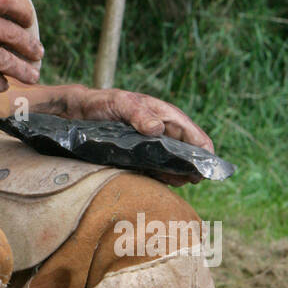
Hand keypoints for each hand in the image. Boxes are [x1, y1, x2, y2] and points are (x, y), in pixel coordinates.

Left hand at [48, 85, 213, 185]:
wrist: (80, 112)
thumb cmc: (103, 102)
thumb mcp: (121, 103)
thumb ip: (139, 114)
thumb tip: (157, 129)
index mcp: (166, 116)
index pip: (194, 135)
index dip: (204, 152)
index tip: (206, 168)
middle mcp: (164, 132)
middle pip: (188, 154)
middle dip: (192, 167)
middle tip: (189, 180)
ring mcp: (153, 146)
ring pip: (174, 164)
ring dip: (177, 175)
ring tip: (175, 182)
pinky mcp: (141, 157)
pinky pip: (157, 170)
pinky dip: (161, 178)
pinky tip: (160, 184)